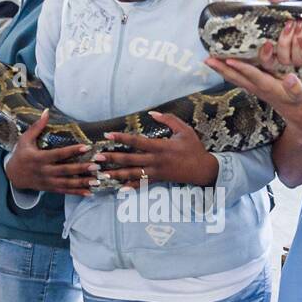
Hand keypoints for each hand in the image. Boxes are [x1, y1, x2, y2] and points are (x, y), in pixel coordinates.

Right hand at [4, 109, 96, 196]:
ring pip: (67, 183)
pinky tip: (89, 192)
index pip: (58, 154)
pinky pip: (65, 191)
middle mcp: (44, 171)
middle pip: (65, 170)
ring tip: (97, 180)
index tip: (86, 147)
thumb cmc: (21, 154)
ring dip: (82, 182)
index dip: (72, 151)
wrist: (13, 175)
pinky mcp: (50, 188)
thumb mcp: (25, 139)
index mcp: (39, 158)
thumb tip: (46, 111)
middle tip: (96, 166)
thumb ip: (37, 126)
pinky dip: (77, 192)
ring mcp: (48, 182)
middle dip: (81, 168)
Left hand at [97, 111, 218, 187]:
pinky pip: (142, 184)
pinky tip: (119, 188)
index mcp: (160, 147)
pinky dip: (130, 187)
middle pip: (130, 160)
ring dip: (117, 174)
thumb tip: (152, 113)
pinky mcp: (158, 179)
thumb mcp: (184, 130)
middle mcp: (156, 160)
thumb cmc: (194, 148)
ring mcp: (156, 172)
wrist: (203, 169)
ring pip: (133, 174)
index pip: (137, 142)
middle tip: (97, 158)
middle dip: (113, 159)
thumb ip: (168, 119)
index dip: (122, 137)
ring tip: (102, 175)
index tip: (108, 135)